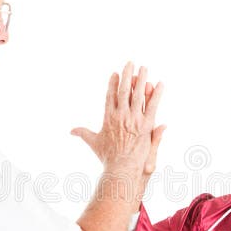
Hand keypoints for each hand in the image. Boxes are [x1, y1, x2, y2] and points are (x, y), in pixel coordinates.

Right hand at [72, 62, 164, 176]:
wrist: (120, 168)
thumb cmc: (107, 158)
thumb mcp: (94, 144)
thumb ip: (84, 134)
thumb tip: (71, 131)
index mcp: (108, 118)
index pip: (110, 96)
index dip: (113, 84)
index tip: (115, 74)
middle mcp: (120, 115)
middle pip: (124, 91)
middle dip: (127, 75)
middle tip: (130, 63)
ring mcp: (133, 119)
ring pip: (138, 95)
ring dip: (142, 79)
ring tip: (144, 68)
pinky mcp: (146, 125)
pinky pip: (152, 106)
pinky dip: (156, 95)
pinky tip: (160, 84)